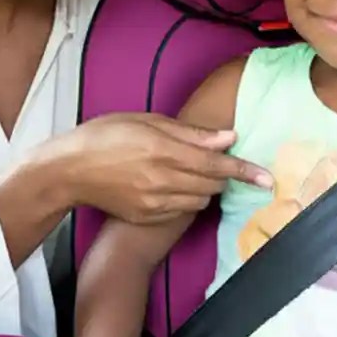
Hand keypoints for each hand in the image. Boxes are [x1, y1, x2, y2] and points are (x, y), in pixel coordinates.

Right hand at [55, 112, 271, 224]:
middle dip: (224, 174)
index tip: (267, 177)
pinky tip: (172, 184)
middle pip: (213, 183)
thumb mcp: (145, 121)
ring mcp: (154, 201)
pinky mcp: (147, 215)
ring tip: (188, 170)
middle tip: (219, 162)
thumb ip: (189, 133)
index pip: (215, 163)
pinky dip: (187, 197)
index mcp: (161, 149)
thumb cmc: (104, 136)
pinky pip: (182, 210)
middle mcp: (161, 178)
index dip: (244, 170)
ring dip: (206, 186)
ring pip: (201, 199)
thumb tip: (227, 137)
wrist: (69, 172)